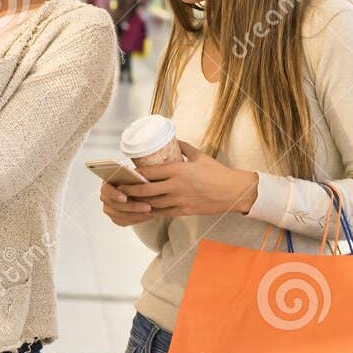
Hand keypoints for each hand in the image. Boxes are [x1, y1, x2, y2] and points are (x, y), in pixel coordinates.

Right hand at [99, 178, 155, 226]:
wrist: (138, 188)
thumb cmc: (137, 180)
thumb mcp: (136, 175)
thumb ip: (134, 178)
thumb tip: (141, 180)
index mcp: (107, 183)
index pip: (107, 189)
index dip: (115, 194)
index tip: (125, 198)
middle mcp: (105, 197)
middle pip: (115, 205)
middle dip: (132, 207)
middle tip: (147, 207)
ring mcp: (109, 209)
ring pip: (120, 216)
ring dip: (136, 214)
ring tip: (151, 212)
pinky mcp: (116, 218)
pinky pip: (124, 222)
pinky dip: (136, 219)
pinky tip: (148, 216)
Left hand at [119, 140, 259, 218]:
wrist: (233, 192)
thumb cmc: (217, 172)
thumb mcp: (199, 155)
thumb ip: (183, 147)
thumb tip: (172, 140)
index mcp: (178, 170)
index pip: (150, 173)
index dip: (135, 174)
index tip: (126, 173)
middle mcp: (176, 186)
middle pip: (146, 191)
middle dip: (130, 191)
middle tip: (119, 189)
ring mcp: (179, 201)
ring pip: (152, 204)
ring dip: (138, 202)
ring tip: (127, 200)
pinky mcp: (184, 211)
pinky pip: (162, 213)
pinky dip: (151, 211)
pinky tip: (143, 209)